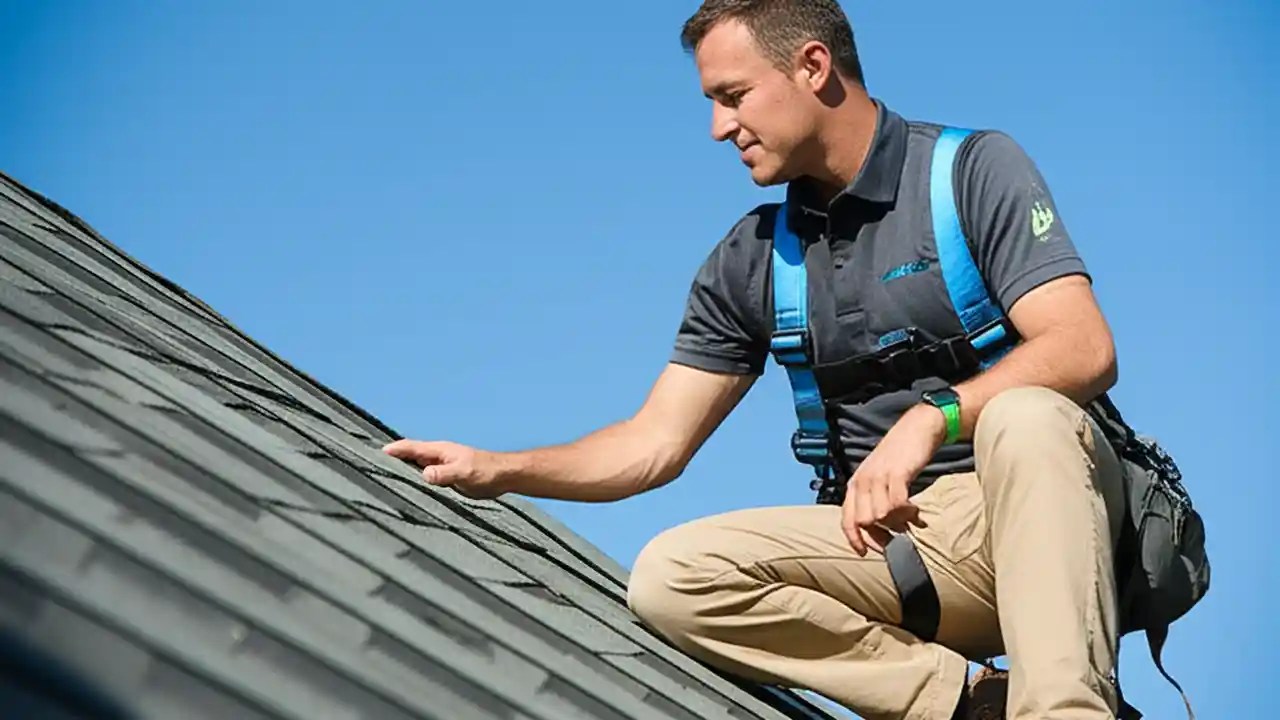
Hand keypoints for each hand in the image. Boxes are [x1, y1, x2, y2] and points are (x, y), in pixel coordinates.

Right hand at [382, 439, 506, 499]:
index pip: (410, 447)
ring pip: (415, 466)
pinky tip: (407, 488)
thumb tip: (424, 474)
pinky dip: (413, 479)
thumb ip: (444, 473)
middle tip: (369, 465)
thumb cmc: (487, 471)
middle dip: (391, 459)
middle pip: (408, 456)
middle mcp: (437, 456)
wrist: (504, 476)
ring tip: (381, 477)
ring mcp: (441, 466)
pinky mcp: (446, 478)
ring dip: (401, 470)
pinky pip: (424, 477)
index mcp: (439, 451)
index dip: (393, 450)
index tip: (375, 453)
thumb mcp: (464, 473)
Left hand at [841, 404, 944, 555]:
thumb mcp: (881, 477)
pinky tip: (916, 511)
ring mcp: (878, 477)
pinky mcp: (896, 474)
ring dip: (898, 523)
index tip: (865, 553)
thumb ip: (877, 500)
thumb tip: (887, 531)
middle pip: (864, 521)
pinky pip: (897, 504)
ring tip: (912, 519)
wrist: (918, 428)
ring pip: (880, 516)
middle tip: (901, 533)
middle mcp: (862, 481)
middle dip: (882, 534)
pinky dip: (907, 513)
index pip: (847, 519)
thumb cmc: (901, 455)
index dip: (854, 539)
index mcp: (855, 483)